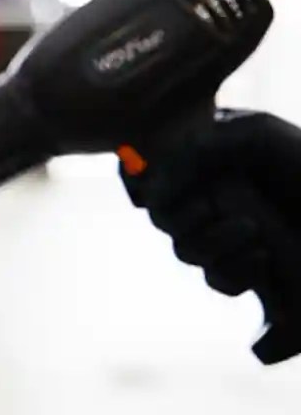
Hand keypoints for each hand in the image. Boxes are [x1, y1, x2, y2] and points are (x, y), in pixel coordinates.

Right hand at [119, 110, 300, 297]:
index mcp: (214, 159)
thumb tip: (152, 193)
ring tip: (254, 235)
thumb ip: (195, 150)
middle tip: (219, 210)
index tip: (162, 192)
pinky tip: (263, 258)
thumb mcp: (255, 135)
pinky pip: (219, 279)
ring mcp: (234, 234)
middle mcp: (219, 195)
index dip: (150, 187)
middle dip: (187, 219)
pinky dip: (236, 270)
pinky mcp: (254, 269)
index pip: (156, 176)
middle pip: (166, 220)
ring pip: (188, 251)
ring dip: (214, 245)